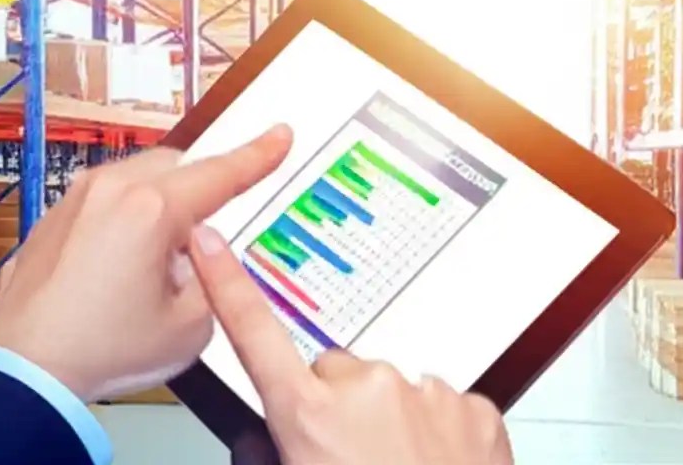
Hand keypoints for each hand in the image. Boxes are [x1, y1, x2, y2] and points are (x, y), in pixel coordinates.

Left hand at [0, 125, 292, 402]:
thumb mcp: (191, 326)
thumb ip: (214, 278)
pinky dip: (123, 221)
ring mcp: (75, 199)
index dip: (258, 154)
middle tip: (208, 234)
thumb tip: (208, 256)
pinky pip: (103, 201)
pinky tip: (118, 269)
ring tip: (157, 263)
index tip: (279, 135)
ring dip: (159, 205)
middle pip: (178, 167)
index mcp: (151, 210)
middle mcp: (110, 190)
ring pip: (137, 179)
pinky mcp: (53, 218)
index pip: (221, 173)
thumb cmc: (101, 349)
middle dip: (200, 191)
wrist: (28, 369)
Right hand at [190, 227, 513, 464]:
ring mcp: (424, 393)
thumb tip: (265, 434)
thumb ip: (271, 451)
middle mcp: (365, 391)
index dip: (227, 283)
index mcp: (310, 416)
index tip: (208, 239)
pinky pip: (444, 406)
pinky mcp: (473, 407)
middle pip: (336, 373)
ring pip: (394, 391)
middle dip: (340, 406)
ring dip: (393, 422)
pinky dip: (439, 433)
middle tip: (352, 459)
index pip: (254, 333)